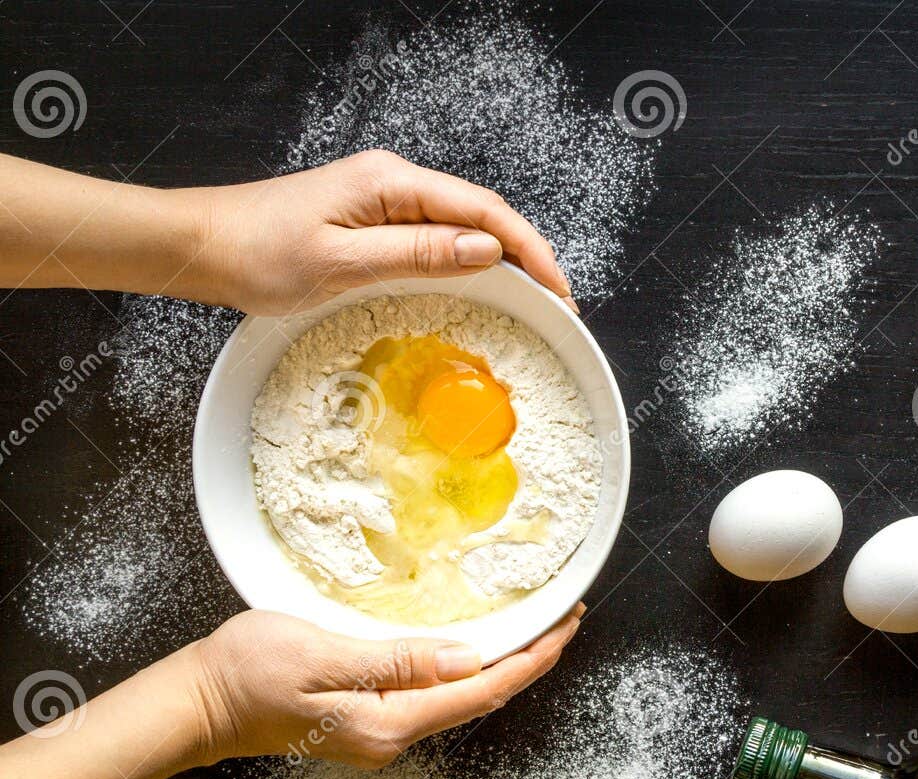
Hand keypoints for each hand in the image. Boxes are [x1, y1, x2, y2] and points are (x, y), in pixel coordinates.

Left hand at [185, 149, 573, 314]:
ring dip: (500, 257)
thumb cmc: (258, 253)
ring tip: (531, 295)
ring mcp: (384, 198)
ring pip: (461, 224)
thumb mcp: (343, 262)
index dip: (528, 249)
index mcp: (390, 183)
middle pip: (480, 213)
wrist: (204, 244)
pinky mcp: (373, 217)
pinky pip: (436, 233)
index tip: (557, 288)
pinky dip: (467, 258)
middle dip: (525, 254)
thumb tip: (484, 250)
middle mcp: (393, 182)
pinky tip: (481, 281)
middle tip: (556, 301)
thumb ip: (417, 253)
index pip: (482, 211)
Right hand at [187, 607, 582, 767]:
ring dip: (501, 663)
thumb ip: (396, 661)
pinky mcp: (368, 720)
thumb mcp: (321, 657)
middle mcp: (393, 736)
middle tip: (568, 618)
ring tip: (536, 629)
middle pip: (480, 696)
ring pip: (460, 696)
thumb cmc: (245, 676)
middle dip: (529, 658)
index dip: (532, 657)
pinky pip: (433, 696)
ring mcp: (380, 732)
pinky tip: (476, 649)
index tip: (568, 625)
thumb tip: (466, 659)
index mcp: (390, 722)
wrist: (195, 706)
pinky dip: (465, 669)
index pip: (482, 689)